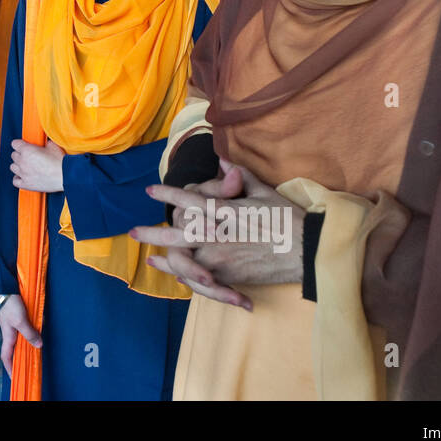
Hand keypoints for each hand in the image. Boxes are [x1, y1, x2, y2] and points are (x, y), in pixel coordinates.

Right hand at [0, 294, 41, 376]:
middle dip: (20, 359)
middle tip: (28, 366)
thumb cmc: (9, 305)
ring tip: (35, 352)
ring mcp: (13, 324)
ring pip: (20, 339)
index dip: (9, 368)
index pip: (6, 357)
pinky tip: (37, 333)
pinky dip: (29, 334)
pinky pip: (23, 330)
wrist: (5, 287)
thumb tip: (39, 346)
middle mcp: (9, 332)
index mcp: (8, 337)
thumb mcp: (20, 321)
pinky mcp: (17, 316)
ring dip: (26, 346)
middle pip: (14, 350)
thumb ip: (29, 333)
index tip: (14, 377)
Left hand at [10, 139, 64, 192]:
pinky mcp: (26, 184)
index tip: (23, 145)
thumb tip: (44, 144)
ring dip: (18, 165)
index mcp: (27, 150)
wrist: (65, 176)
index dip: (20, 144)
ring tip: (26, 166)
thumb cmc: (60, 161)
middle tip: (28, 156)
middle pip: (14, 155)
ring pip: (12, 167)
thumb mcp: (52, 146)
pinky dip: (18, 178)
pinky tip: (23, 176)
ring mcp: (23, 174)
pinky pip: (15, 181)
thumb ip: (44, 144)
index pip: (14, 144)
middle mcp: (22, 162)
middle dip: (20, 154)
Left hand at [134, 160, 305, 311]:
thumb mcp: (265, 193)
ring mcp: (221, 258)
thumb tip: (223, 162)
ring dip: (165, 260)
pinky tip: (176, 275)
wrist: (307, 252)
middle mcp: (217, 234)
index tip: (151, 190)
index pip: (190, 200)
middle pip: (177, 233)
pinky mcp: (229, 276)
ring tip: (151, 258)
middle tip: (133, 233)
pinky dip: (186, 277)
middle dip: (153, 233)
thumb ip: (240, 178)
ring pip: (183, 260)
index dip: (168, 194)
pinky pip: (200, 279)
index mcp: (225, 210)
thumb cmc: (289, 219)